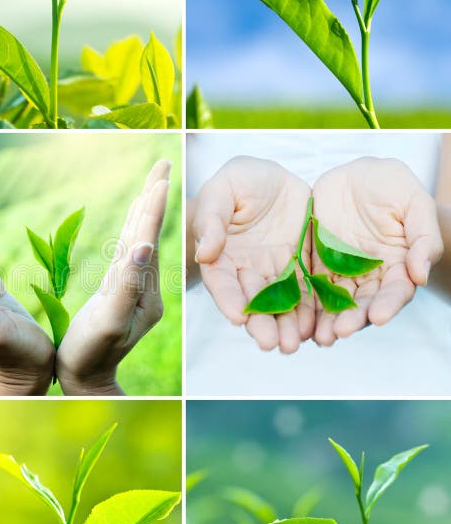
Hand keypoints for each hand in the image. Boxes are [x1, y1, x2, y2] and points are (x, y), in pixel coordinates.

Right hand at [56, 160, 170, 394]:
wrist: (86, 379)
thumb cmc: (91, 354)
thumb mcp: (110, 321)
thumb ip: (127, 284)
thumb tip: (142, 245)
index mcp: (147, 291)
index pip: (151, 241)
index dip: (155, 208)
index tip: (161, 177)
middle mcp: (146, 286)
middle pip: (151, 233)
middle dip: (156, 198)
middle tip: (162, 163)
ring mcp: (135, 288)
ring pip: (141, 239)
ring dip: (147, 209)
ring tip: (153, 179)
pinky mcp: (121, 291)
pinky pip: (129, 252)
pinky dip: (132, 229)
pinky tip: (133, 216)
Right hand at [193, 156, 313, 353]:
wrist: (275, 179)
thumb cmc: (240, 181)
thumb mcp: (224, 189)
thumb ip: (213, 218)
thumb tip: (206, 251)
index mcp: (222, 256)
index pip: (222, 282)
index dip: (228, 299)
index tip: (238, 317)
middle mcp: (247, 271)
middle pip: (252, 301)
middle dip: (262, 324)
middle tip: (272, 344)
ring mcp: (275, 272)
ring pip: (281, 304)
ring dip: (287, 326)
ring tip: (295, 344)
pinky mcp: (302, 268)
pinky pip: (309, 292)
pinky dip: (312, 312)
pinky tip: (318, 329)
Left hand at [310, 157, 442, 344]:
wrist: (356, 175)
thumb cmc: (392, 186)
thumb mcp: (414, 203)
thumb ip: (423, 238)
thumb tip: (421, 274)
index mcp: (398, 264)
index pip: (395, 291)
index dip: (387, 305)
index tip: (378, 318)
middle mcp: (370, 275)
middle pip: (362, 303)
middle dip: (351, 319)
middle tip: (338, 333)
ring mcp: (341, 271)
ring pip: (334, 301)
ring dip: (326, 321)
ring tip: (318, 337)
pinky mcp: (316, 264)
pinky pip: (309, 286)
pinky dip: (304, 304)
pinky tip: (296, 318)